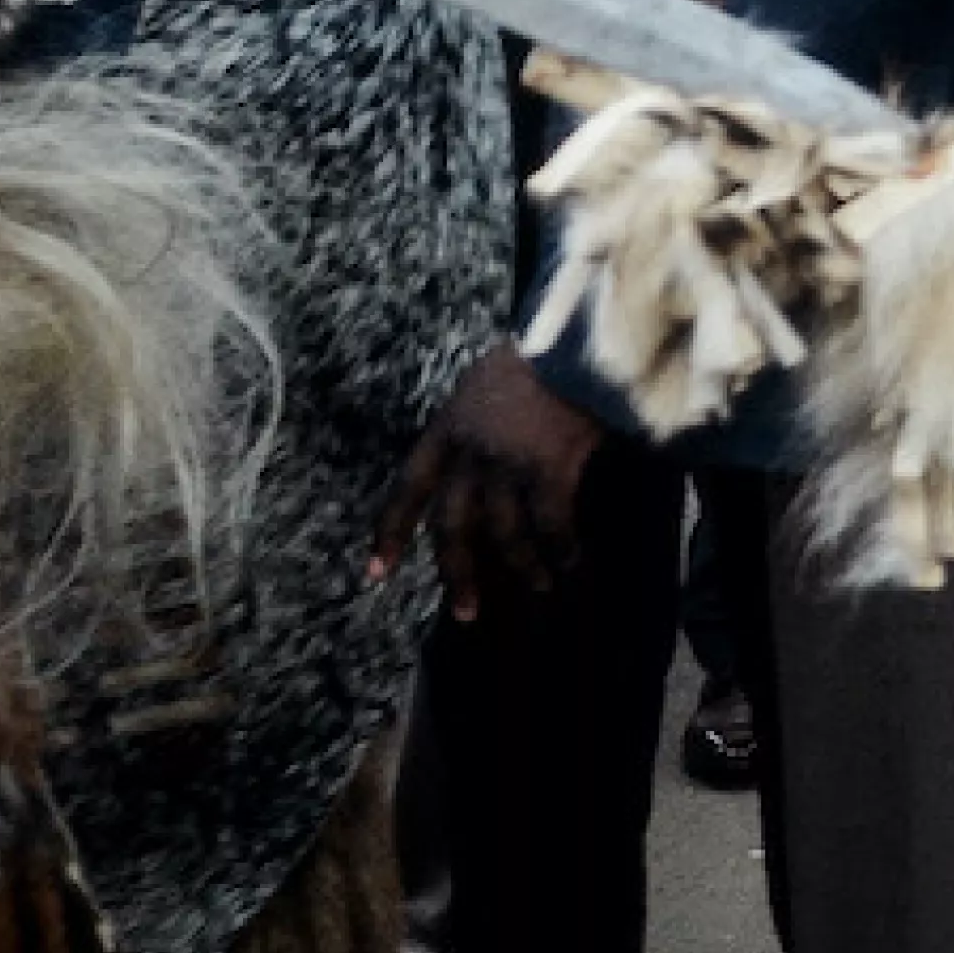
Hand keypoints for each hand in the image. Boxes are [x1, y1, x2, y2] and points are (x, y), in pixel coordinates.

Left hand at [374, 339, 601, 621]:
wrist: (576, 340)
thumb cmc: (536, 357)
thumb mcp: (480, 387)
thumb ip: (468, 428)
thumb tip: (472, 472)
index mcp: (445, 429)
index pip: (408, 489)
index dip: (390, 534)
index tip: (377, 573)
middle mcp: (469, 452)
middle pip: (451, 526)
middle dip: (456, 574)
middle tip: (465, 612)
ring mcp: (508, 463)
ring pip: (504, 535)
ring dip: (522, 567)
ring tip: (541, 586)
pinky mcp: (549, 470)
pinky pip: (551, 526)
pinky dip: (562, 549)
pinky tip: (571, 562)